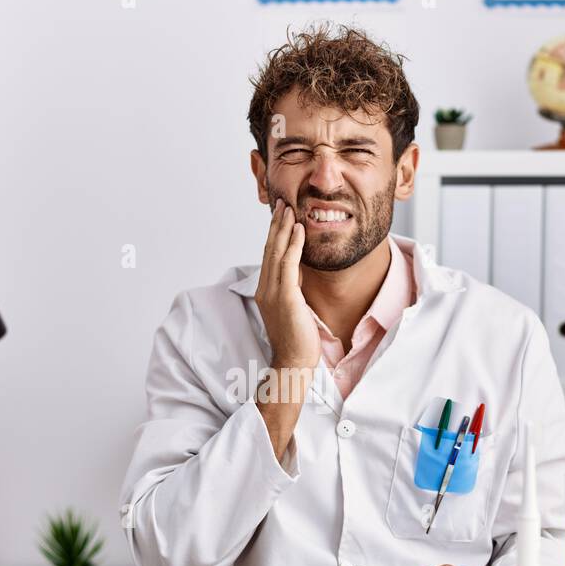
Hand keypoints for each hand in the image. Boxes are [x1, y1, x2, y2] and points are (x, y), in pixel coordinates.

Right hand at [255, 200, 317, 372]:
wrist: (293, 361)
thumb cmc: (297, 339)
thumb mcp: (293, 307)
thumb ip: (292, 288)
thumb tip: (298, 271)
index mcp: (266, 291)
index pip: (269, 256)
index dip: (274, 234)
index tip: (280, 216)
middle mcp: (265, 289)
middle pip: (269, 250)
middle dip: (276, 225)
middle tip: (281, 203)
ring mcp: (273, 293)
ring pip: (276, 253)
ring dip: (283, 229)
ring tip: (289, 209)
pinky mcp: (285, 297)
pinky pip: (288, 265)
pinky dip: (292, 245)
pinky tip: (298, 230)